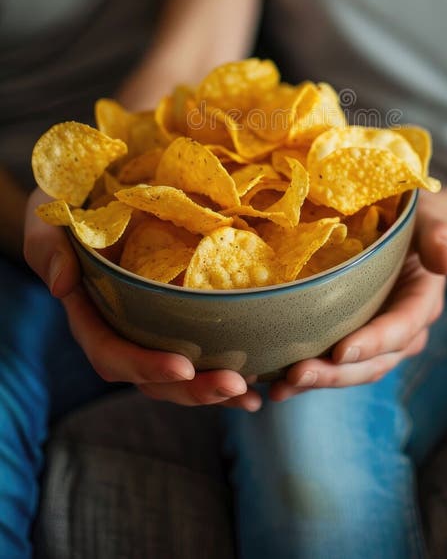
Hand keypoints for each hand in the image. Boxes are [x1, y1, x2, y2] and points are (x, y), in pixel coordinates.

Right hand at [23, 188, 261, 410]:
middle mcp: (121, 327)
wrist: (91, 186)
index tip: (184, 367)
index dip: (145, 366)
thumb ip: (48, 247)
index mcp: (90, 313)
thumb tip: (63, 284)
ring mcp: (149, 325)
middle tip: (236, 387)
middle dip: (193, 390)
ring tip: (251, 397)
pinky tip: (263, 379)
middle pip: (151, 377)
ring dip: (214, 390)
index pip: (112, 352)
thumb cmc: (65, 202)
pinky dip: (229, 367)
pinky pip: (201, 350)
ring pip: (179, 374)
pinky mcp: (177, 313)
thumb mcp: (48, 216)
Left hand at [269, 203, 446, 400]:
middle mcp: (403, 329)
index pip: (401, 328)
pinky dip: (307, 377)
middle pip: (373, 362)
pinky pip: (333, 365)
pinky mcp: (353, 338)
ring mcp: (377, 340)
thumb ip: (439, 235)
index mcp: (422, 301)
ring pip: (351, 371)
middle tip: (297, 374)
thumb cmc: (406, 213)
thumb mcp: (428, 217)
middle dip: (336, 373)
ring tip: (281, 387)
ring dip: (318, 381)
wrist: (392, 218)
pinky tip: (275, 385)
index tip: (341, 351)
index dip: (373, 342)